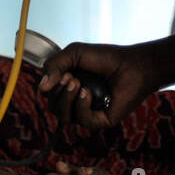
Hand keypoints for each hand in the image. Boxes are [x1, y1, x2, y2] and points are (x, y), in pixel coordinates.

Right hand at [40, 42, 156, 128]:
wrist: (132, 64)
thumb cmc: (106, 58)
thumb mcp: (74, 54)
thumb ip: (53, 65)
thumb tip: (42, 87)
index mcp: (68, 88)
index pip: (49, 96)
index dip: (50, 86)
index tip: (63, 73)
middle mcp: (76, 103)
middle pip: (53, 107)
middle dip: (58, 92)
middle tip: (72, 78)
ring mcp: (88, 113)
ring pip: (64, 117)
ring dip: (67, 99)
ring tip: (79, 84)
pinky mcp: (100, 120)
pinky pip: (82, 120)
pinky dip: (81, 106)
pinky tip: (88, 93)